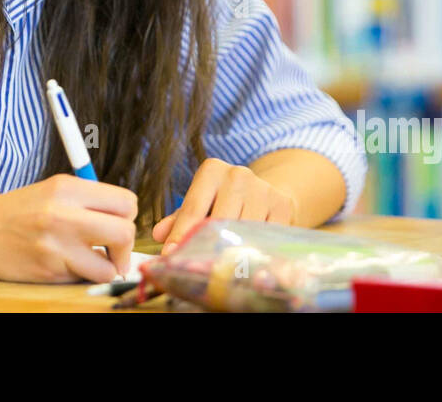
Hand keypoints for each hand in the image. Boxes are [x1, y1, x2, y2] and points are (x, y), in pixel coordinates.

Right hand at [0, 175, 137, 283]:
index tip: (116, 223)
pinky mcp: (48, 270)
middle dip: (125, 246)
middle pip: (124, 231)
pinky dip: (84, 276)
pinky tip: (70, 266)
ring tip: (91, 260)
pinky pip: (85, 278)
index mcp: (66, 187)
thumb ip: (88, 199)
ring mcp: (55, 245)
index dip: (127, 215)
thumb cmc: (19, 212)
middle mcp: (61, 213)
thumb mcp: (52, 190)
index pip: (125, 201)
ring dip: (106, 267)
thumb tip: (127, 216)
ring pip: (109, 265)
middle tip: (113, 249)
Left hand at [151, 158, 298, 255]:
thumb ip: (179, 219)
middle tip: (197, 269)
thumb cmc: (223, 201)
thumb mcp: (200, 204)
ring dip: (231, 253)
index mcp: (212, 170)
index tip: (171, 256)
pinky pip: (265, 237)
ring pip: (242, 231)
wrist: (264, 192)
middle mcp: (238, 175)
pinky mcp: (282, 205)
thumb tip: (159, 235)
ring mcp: (263, 189)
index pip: (193, 208)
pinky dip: (255, 252)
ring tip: (220, 270)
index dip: (182, 234)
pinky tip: (246, 262)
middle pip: (218, 221)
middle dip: (206, 247)